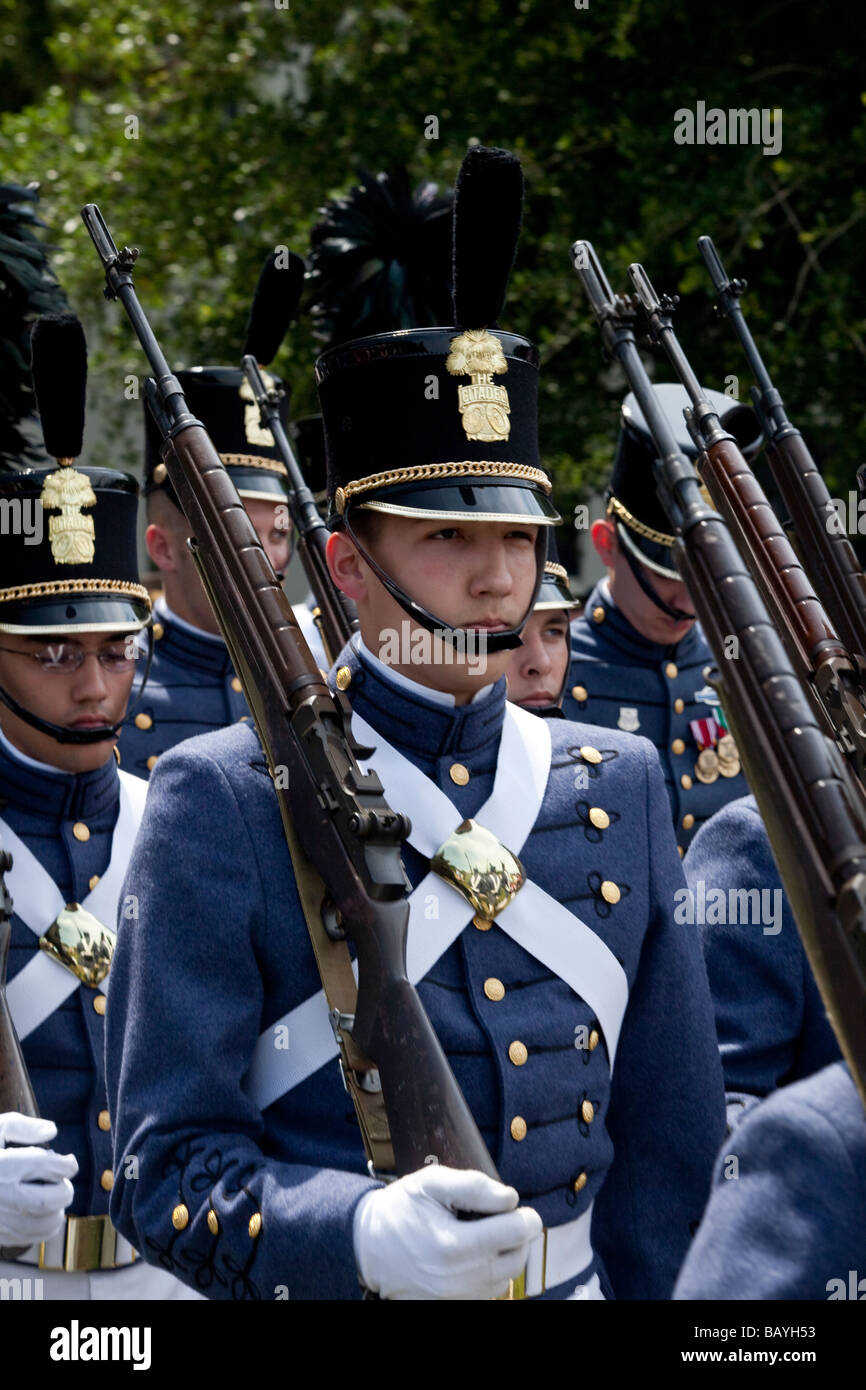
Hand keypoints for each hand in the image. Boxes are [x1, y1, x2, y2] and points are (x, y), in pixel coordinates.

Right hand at [0, 1113, 77, 1248]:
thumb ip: (21, 1126)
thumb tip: (52, 1130)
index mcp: (4, 1166)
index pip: (49, 1166)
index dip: (67, 1164)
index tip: (68, 1162)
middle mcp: (2, 1194)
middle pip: (49, 1199)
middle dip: (64, 1190)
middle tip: (61, 1182)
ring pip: (43, 1224)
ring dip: (57, 1211)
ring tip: (53, 1198)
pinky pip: (30, 1238)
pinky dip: (44, 1228)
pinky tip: (41, 1214)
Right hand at [353, 1164, 541, 1299]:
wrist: (368, 1247)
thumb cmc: (400, 1209)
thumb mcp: (431, 1183)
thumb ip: (474, 1186)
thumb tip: (510, 1198)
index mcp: (454, 1245)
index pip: (516, 1233)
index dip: (524, 1216)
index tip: (515, 1206)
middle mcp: (459, 1280)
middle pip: (517, 1258)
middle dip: (517, 1235)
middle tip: (501, 1217)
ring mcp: (456, 1298)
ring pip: (507, 1277)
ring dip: (505, 1254)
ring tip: (483, 1234)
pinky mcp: (453, 1306)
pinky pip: (489, 1291)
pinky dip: (490, 1272)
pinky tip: (472, 1254)